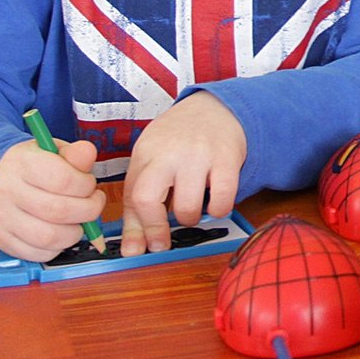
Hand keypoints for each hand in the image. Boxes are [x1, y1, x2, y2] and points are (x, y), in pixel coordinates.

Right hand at [0, 137, 105, 261]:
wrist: (2, 182)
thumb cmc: (37, 167)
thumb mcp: (55, 152)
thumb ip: (75, 154)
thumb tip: (88, 153)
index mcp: (21, 162)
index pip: (63, 180)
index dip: (86, 186)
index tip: (91, 186)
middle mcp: (6, 190)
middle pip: (58, 211)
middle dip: (87, 211)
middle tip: (93, 205)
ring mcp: (0, 217)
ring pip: (49, 237)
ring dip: (75, 232)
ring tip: (78, 221)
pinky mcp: (1, 240)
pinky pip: (38, 253)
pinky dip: (58, 248)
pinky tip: (62, 232)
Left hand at [118, 92, 246, 255]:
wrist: (215, 108)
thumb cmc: (177, 141)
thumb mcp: (151, 162)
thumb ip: (139, 204)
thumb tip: (132, 250)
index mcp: (145, 154)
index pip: (132, 197)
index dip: (137, 230)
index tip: (142, 248)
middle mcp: (168, 153)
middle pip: (148, 200)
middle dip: (156, 228)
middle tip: (165, 240)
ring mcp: (198, 155)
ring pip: (187, 207)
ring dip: (190, 218)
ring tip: (193, 207)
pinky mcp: (227, 158)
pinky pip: (222, 200)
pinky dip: (218, 210)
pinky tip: (215, 202)